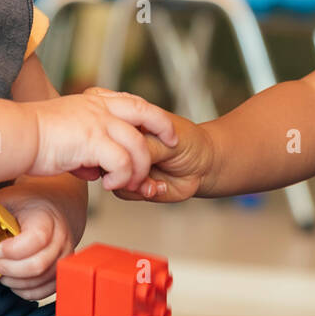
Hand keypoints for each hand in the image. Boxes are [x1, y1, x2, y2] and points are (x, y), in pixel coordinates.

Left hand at [0, 180, 85, 301]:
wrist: (55, 205)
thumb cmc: (28, 203)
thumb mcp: (8, 198)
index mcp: (46, 217)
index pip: (35, 239)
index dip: (12, 250)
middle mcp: (60, 237)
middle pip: (36, 266)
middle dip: (7, 269)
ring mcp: (64, 256)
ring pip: (38, 281)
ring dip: (13, 280)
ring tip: (1, 269)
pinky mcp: (61, 270)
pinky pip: (43, 290)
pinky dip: (24, 289)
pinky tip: (13, 277)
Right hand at [30, 87, 177, 194]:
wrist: (15, 136)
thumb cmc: (32, 138)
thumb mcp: (66, 132)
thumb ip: (85, 145)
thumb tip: (93, 168)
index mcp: (93, 102)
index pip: (131, 102)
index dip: (151, 114)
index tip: (163, 127)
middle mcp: (99, 108)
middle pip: (145, 112)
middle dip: (164, 127)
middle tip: (172, 144)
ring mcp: (98, 122)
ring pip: (137, 144)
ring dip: (139, 167)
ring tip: (130, 182)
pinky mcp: (92, 140)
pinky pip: (121, 161)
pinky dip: (122, 176)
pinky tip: (110, 185)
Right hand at [98, 98, 215, 202]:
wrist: (206, 166)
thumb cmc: (190, 143)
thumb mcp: (168, 141)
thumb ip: (145, 147)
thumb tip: (121, 155)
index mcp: (132, 123)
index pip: (112, 129)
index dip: (117, 140)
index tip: (139, 146)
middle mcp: (126, 144)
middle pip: (108, 154)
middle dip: (125, 165)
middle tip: (143, 170)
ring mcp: (128, 164)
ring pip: (113, 175)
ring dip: (133, 183)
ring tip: (152, 183)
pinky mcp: (133, 183)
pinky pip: (123, 191)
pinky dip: (140, 192)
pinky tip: (156, 188)